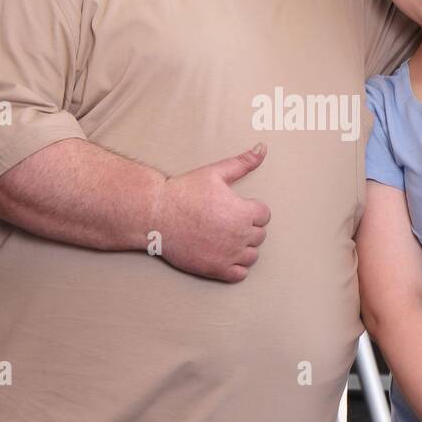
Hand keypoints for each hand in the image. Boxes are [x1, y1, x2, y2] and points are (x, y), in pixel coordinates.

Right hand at [155, 144, 270, 281]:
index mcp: (243, 212)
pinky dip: (235, 267)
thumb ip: (243, 162)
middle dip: (247, 227)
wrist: (156, 214)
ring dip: (243, 248)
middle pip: (259, 235)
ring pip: (252, 256)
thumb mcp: (215, 172)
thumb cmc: (184, 192)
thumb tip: (263, 147)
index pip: (265, 215)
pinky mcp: (216, 269)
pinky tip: (223, 255)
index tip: (235, 207)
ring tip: (225, 237)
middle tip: (225, 220)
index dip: (251, 209)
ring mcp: (229, 254)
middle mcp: (240, 235)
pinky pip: (240, 274)